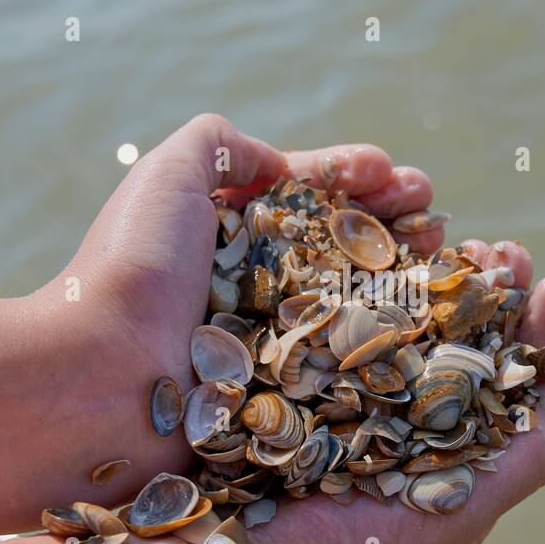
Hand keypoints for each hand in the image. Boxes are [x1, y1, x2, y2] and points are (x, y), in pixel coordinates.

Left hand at [41, 113, 451, 503]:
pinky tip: (431, 319)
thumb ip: (222, 143)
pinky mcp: (286, 400)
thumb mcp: (167, 173)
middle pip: (339, 248)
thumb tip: (280, 166)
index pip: (305, 199)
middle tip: (433, 214)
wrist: (99, 381)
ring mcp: (271, 347)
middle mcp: (253, 290)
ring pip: (355, 302)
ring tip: (445, 252)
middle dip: (392, 224)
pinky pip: (352, 363)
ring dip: (405, 275)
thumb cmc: (133, 269)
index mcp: (228, 237)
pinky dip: (396, 339)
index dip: (354, 180)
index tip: (393, 173)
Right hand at [241, 241, 544, 543]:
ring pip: (396, 321)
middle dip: (486, 294)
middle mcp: (391, 426)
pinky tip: (384, 247)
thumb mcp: (451, 522)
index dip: (533, 338)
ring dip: (432, 276)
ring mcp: (335, 397)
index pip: (502, 391)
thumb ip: (513, 462)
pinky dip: (360, 279)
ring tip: (458, 240)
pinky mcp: (281, 372)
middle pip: (454, 344)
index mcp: (439, 465)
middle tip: (506, 250)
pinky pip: (329, 314)